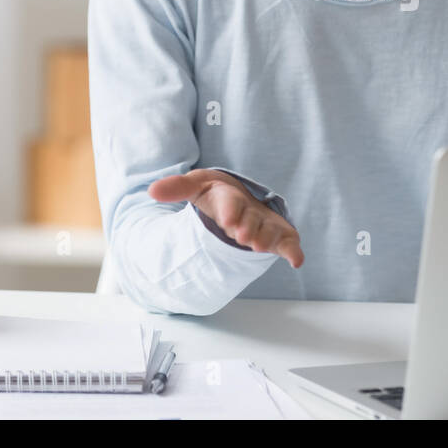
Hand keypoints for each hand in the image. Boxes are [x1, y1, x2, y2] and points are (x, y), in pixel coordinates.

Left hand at [149, 169, 303, 268]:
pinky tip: (296, 261)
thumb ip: (176, 188)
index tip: (227, 219)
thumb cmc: (217, 195)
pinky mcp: (278, 236)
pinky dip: (294, 251)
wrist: (241, 197)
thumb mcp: (196, 186)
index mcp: (229, 197)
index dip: (230, 209)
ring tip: (257, 246)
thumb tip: (151, 191)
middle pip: (249, 219)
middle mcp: (250, 210)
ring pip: (268, 232)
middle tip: (240, 236)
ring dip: (265, 239)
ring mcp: (264, 224)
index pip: (229, 201)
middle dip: (246, 227)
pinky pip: (288, 243)